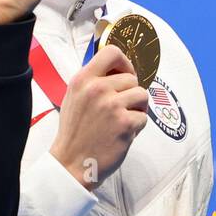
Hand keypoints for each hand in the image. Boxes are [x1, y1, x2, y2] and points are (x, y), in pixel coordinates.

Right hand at [48, 46, 148, 190]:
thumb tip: (120, 69)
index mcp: (83, 79)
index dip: (124, 62)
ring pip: (142, 95)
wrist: (72, 163)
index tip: (125, 74)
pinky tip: (122, 134)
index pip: (112, 52)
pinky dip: (137, 127)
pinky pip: (144, 117)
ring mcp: (112, 106)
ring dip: (137, 109)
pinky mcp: (125, 124)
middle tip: (121, 109)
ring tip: (123, 120)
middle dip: (131, 94)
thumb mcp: (75, 97)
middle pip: (132, 78)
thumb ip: (94, 80)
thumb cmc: (75, 131)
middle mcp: (97, 89)